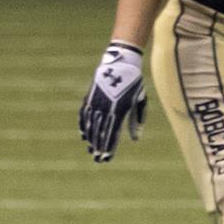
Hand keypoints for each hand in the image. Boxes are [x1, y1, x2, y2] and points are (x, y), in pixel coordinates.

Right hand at [78, 42, 147, 162]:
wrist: (121, 64)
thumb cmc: (134, 85)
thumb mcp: (140, 101)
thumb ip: (136, 120)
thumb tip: (136, 139)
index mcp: (120, 109)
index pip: (112, 132)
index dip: (109, 146)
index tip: (106, 158)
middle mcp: (106, 107)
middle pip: (100, 131)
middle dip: (99, 146)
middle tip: (98, 160)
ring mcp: (96, 101)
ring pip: (91, 124)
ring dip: (91, 139)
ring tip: (91, 150)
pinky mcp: (90, 97)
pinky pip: (84, 114)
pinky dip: (83, 125)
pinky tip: (83, 135)